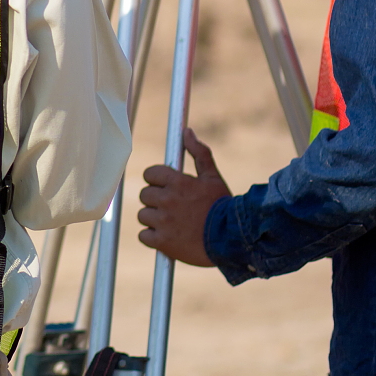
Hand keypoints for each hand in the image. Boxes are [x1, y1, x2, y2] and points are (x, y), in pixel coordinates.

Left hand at [137, 128, 230, 267]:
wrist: (233, 240)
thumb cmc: (223, 206)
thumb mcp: (213, 177)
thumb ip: (199, 153)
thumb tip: (186, 132)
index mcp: (177, 182)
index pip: (149, 174)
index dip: (157, 180)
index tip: (166, 187)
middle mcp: (167, 200)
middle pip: (145, 194)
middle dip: (156, 200)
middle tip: (173, 207)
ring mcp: (163, 222)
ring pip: (143, 215)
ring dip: (154, 219)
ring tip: (173, 223)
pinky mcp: (162, 243)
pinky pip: (143, 236)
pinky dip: (153, 238)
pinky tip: (168, 237)